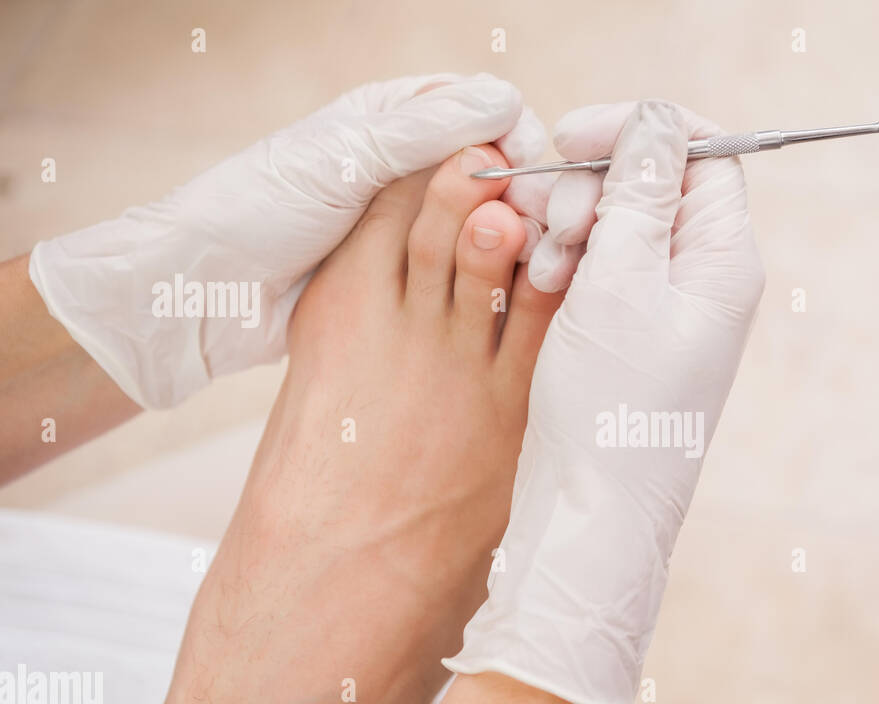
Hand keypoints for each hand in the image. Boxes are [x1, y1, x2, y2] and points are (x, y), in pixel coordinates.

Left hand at [27, 73, 549, 408]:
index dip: (516, 139)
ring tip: (529, 265)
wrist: (203, 288)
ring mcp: (405, 220)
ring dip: (512, 237)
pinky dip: (488, 275)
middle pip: (492, 165)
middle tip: (541, 229)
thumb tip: (502, 101)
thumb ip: (421, 133)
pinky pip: (459, 264)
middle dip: (523, 192)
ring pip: (482, 218)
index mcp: (390, 119)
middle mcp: (404, 163)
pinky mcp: (401, 271)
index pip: (483, 111)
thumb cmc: (260, 211)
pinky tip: (505, 294)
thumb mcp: (342, 162)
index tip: (531, 178)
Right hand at [446, 100, 765, 703]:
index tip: (574, 135)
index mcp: (724, 260)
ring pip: (616, 225)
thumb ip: (637, 194)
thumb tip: (653, 120)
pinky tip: (538, 286)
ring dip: (570, 226)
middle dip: (592, 185)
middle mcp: (703, 279)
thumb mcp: (620, 285)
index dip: (638, 132)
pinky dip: (564, 264)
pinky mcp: (627, 334)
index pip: (702, 153)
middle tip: (551, 223)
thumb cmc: (613, 409)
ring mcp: (664, 308)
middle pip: (653, 184)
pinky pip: (598, 269)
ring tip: (541, 268)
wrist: (592, 512)